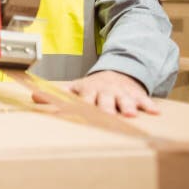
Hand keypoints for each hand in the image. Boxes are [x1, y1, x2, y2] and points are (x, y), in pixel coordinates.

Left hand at [45, 70, 159, 116]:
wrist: (117, 72)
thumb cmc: (93, 87)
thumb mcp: (75, 88)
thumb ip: (56, 95)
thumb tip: (32, 97)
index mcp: (89, 91)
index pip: (83, 100)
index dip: (80, 107)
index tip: (77, 113)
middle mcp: (105, 92)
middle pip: (105, 100)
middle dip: (105, 108)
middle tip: (105, 115)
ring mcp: (121, 93)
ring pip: (124, 100)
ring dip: (127, 106)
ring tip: (130, 114)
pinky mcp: (136, 95)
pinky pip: (144, 100)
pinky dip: (149, 105)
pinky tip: (155, 112)